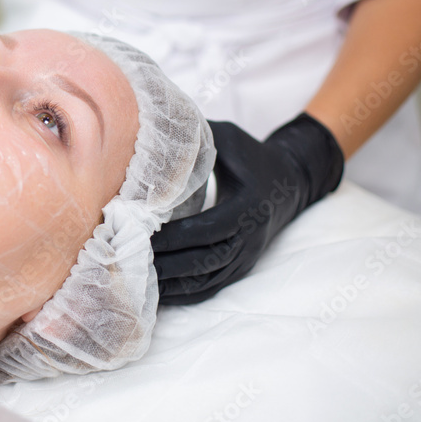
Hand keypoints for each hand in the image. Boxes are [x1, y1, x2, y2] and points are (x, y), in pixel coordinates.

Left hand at [151, 114, 343, 303]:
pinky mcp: (242, 266)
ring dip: (172, 285)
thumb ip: (197, 138)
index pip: (209, 228)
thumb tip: (157, 128)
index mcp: (248, 206)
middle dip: (166, 265)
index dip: (176, 237)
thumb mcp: (228, 139)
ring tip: (137, 281)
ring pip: (207, 280)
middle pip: (205, 261)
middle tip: (129, 263)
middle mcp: (251, 237)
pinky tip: (158, 293)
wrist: (291, 180)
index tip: (143, 236)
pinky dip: (185, 293)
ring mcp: (248, 256)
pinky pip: (212, 287)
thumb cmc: (252, 155)